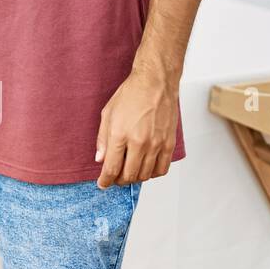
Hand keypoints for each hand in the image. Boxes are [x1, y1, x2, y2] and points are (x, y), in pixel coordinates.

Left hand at [95, 63, 179, 187]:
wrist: (155, 84)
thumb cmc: (130, 95)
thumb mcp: (107, 114)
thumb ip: (102, 139)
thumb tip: (100, 159)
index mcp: (120, 135)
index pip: (112, 168)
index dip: (105, 180)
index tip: (102, 184)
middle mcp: (139, 143)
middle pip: (129, 175)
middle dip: (119, 181)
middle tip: (114, 178)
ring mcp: (156, 144)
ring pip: (145, 175)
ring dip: (135, 178)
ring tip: (128, 173)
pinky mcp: (169, 144)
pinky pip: (162, 169)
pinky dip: (152, 174)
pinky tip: (145, 169)